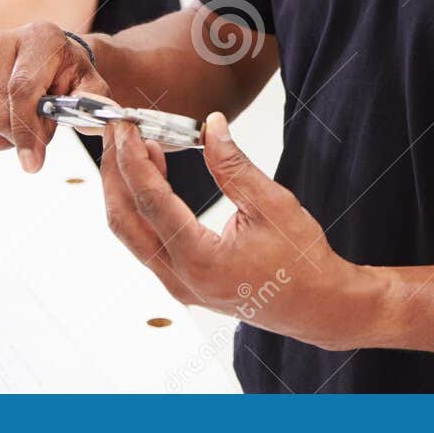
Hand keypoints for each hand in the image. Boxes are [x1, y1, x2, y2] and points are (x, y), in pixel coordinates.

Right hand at [0, 22, 105, 171]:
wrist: (47, 58)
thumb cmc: (69, 73)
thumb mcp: (91, 84)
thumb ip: (93, 103)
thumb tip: (92, 125)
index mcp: (38, 38)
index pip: (22, 91)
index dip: (26, 130)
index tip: (33, 163)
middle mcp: (1, 42)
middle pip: (0, 113)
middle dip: (24, 136)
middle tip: (45, 129)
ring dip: (11, 139)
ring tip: (30, 120)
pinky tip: (10, 121)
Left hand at [104, 113, 383, 351]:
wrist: (318, 307)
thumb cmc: (301, 262)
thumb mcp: (271, 204)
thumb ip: (233, 166)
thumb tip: (211, 126)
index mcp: (199, 259)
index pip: (151, 201)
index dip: (133, 158)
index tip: (127, 126)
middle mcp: (179, 278)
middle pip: (125, 219)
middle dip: (115, 171)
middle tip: (117, 130)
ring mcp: (178, 285)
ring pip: (131, 232)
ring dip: (124, 188)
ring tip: (131, 146)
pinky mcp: (183, 282)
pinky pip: (147, 241)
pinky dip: (142, 206)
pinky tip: (154, 175)